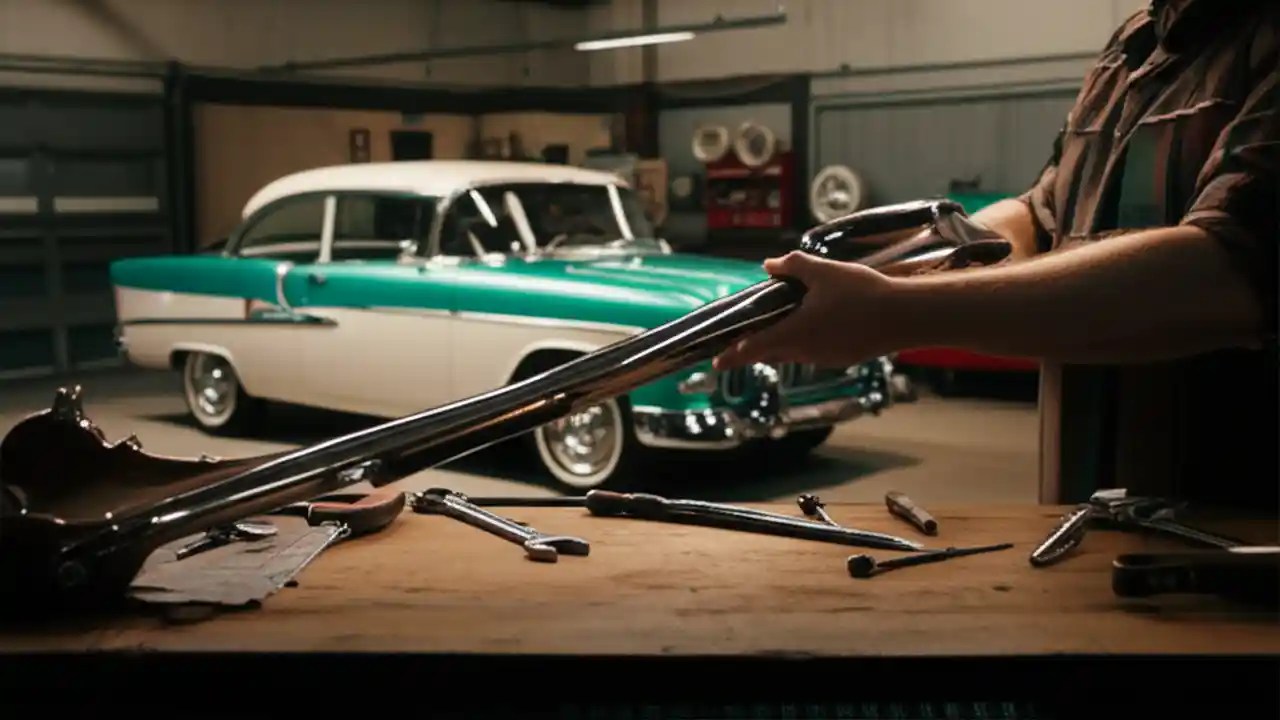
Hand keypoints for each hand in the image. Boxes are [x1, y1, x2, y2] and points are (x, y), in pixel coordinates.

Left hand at [713, 251, 899, 369]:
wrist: (904, 316)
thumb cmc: (862, 292)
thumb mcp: (824, 271)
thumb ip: (793, 266)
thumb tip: (769, 265)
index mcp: (794, 334)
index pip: (753, 349)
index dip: (733, 356)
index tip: (717, 362)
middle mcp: (806, 352)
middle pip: (772, 352)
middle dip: (759, 345)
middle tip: (749, 332)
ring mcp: (825, 359)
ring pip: (794, 353)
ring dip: (785, 342)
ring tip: (785, 320)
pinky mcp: (843, 359)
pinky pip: (815, 353)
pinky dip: (807, 342)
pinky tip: (819, 323)